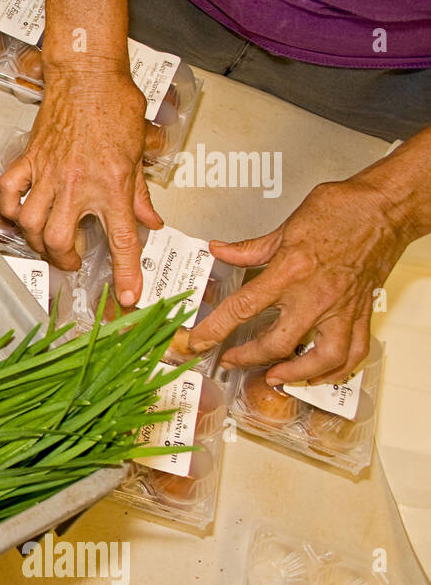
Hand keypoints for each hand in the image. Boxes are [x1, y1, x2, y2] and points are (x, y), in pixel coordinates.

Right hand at [0, 57, 160, 305]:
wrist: (87, 75)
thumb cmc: (116, 107)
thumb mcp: (139, 154)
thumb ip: (141, 195)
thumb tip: (151, 222)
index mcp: (112, 185)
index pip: (122, 240)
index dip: (126, 273)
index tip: (127, 297)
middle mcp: (78, 184)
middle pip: (60, 240)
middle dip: (65, 260)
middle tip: (72, 260)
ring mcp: (48, 173)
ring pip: (30, 224)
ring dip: (37, 242)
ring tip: (47, 243)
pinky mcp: (29, 160)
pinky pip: (8, 193)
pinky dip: (8, 210)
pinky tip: (17, 216)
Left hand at [189, 174, 418, 383]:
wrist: (386, 207)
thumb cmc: (342, 210)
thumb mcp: (286, 227)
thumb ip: (250, 248)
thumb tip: (220, 250)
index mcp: (290, 271)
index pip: (243, 309)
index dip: (215, 330)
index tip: (198, 343)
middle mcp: (316, 295)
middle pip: (276, 343)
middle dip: (248, 358)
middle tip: (231, 360)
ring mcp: (342, 308)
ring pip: (320, 358)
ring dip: (295, 374)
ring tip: (275, 377)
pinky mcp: (362, 312)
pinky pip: (354, 352)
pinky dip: (336, 370)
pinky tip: (318, 374)